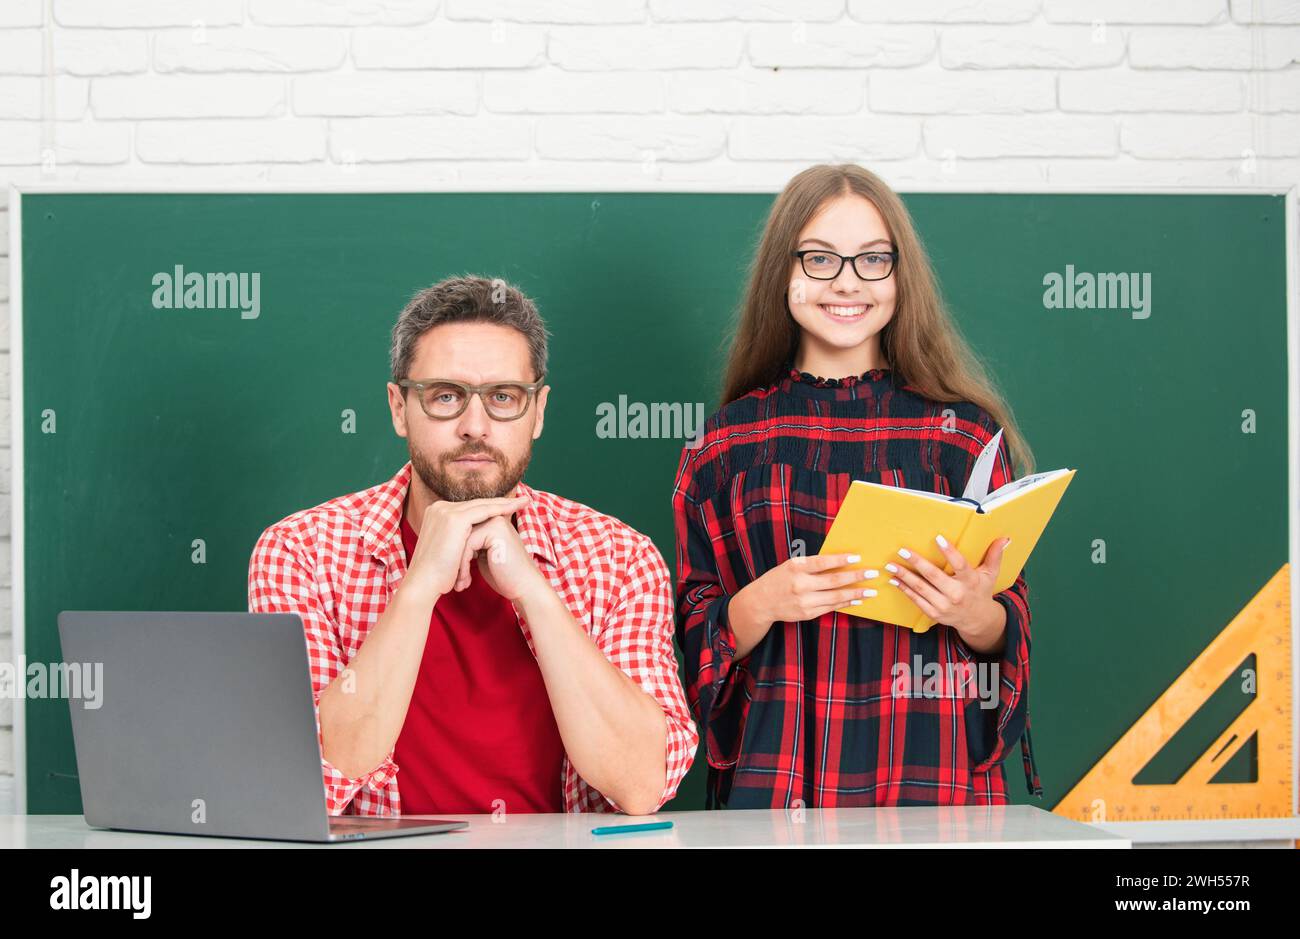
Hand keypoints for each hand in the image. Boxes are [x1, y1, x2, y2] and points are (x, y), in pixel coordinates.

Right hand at [402, 492, 530, 601]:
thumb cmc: (437, 575)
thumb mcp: (448, 550)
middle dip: (500, 502)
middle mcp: (439, 508)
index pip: (469, 508)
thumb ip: (459, 540)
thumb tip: (474, 543)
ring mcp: (445, 511)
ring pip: (482, 505)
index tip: (508, 507)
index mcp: (437, 514)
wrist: (423, 584)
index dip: (490, 508)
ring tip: (524, 502)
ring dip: (505, 503)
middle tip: (522, 500)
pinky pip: (483, 511)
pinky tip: (513, 508)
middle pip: (476, 504)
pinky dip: (500, 509)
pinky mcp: (454, 518)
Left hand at [462, 513, 547, 602]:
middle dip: (454, 559)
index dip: (455, 554)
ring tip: (459, 584)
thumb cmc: (503, 576)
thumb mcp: (482, 555)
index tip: (453, 576)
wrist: (524, 588)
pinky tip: (465, 582)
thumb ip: (471, 543)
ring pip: (460, 540)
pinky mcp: (495, 530)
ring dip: (457, 565)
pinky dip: (462, 566)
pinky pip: (467, 545)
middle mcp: (494, 517)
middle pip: (459, 534)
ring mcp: (495, 521)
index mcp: (492, 520)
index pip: (462, 532)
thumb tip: (447, 542)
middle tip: (454, 582)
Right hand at [737, 553, 879, 626]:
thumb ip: (811, 565)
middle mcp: (800, 584)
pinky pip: (831, 608)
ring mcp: (804, 601)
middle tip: (873, 573)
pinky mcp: (808, 613)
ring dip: (856, 593)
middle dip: (856, 577)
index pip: (823, 562)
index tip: (857, 557)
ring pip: (836, 597)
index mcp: (796, 567)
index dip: (841, 560)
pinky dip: (845, 603)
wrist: (761, 602)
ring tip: (871, 591)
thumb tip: (839, 562)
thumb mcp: (791, 565)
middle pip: (834, 581)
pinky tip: (856, 600)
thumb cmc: (778, 579)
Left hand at [887, 535, 1010, 645]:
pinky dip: (904, 589)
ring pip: (921, 588)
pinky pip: (916, 600)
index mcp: (970, 581)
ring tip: (891, 565)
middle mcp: (957, 594)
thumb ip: (994, 556)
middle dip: (916, 562)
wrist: (977, 620)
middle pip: (934, 576)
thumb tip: (1004, 539)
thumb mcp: (990, 574)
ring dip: (904, 576)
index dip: (949, 552)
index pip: (960, 564)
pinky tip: (894, 580)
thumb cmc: (981, 592)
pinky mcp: (934, 613)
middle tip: (902, 551)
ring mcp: (944, 605)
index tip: (938, 538)